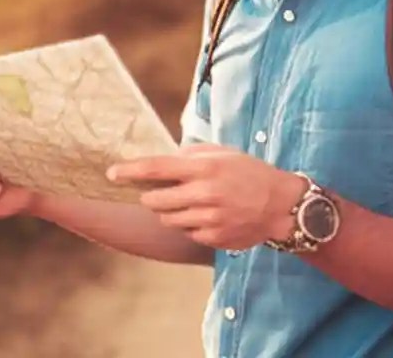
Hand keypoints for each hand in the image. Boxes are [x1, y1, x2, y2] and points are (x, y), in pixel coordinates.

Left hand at [107, 144, 307, 249]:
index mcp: (204, 168)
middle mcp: (204, 194)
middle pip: (154, 200)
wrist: (281, 205)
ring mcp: (209, 219)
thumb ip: (190, 156)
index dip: (129, 171)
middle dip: (151, 196)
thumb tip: (159, 160)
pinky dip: (189, 225)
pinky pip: (186, 232)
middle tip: (160, 192)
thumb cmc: (248, 172)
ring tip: (191, 202)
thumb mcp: (222, 153)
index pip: (156, 169)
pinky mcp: (214, 238)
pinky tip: (207, 216)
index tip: (112, 174)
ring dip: (170, 211)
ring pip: (167, 219)